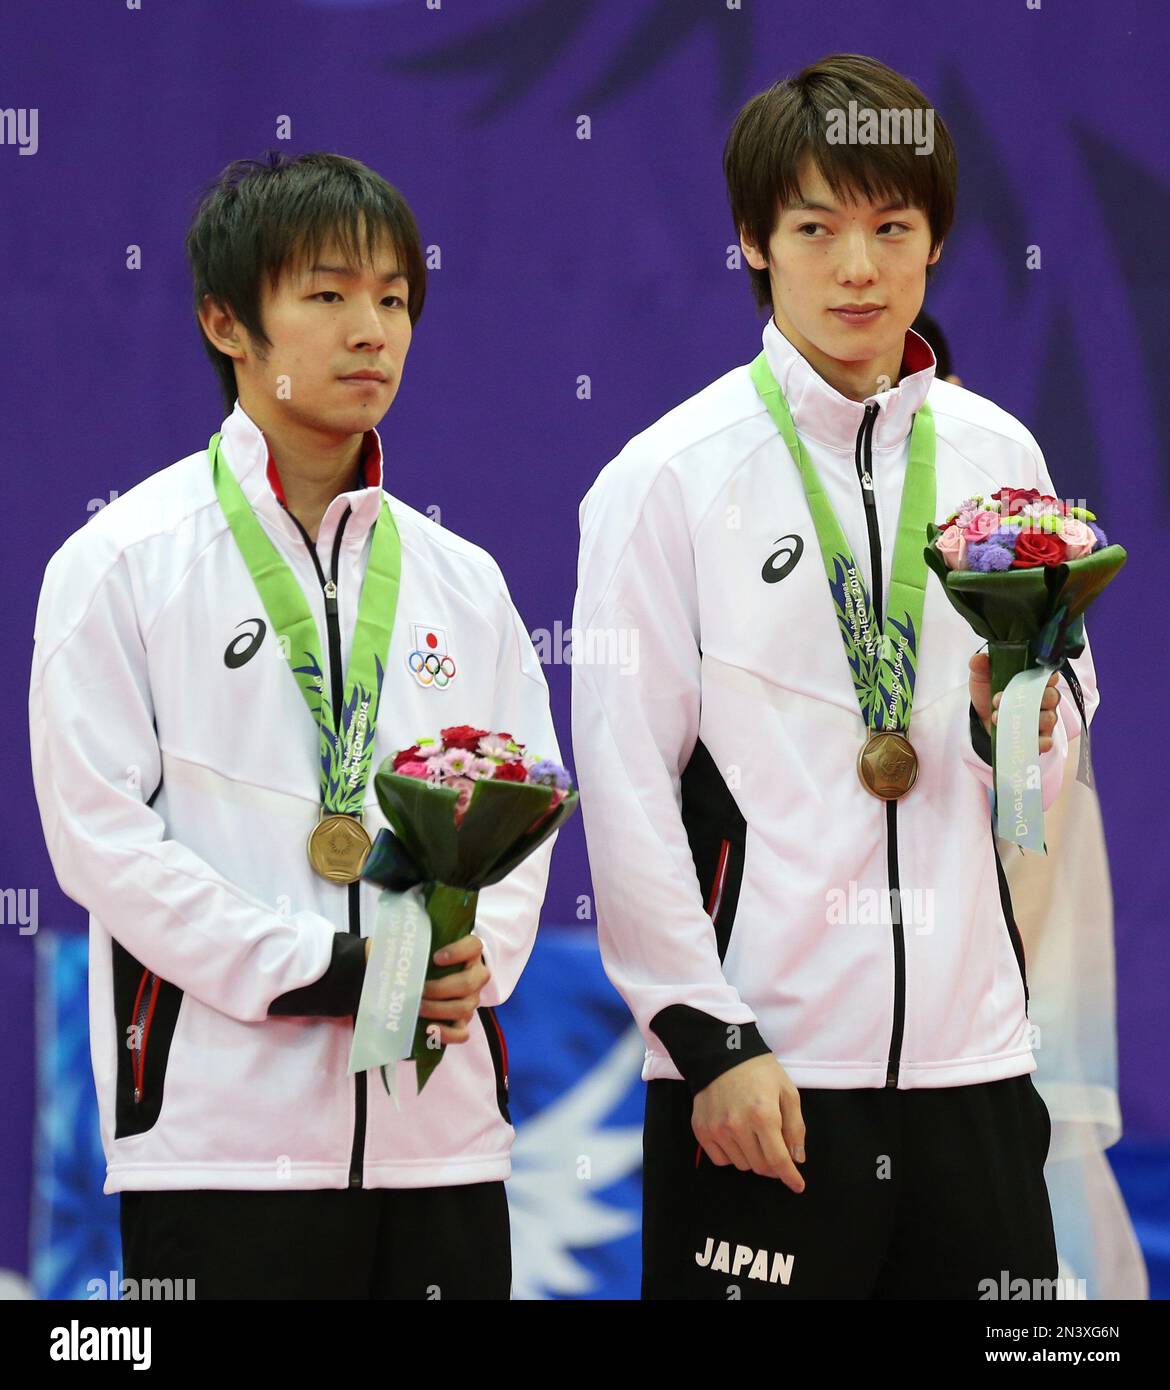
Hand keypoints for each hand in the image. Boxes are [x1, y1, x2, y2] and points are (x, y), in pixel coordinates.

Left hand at [417, 933, 490, 1046]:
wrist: (428, 976)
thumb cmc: (424, 957)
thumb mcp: (419, 946)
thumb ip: (407, 943)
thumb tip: (380, 946)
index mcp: (470, 952)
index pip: (473, 946)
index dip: (458, 952)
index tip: (436, 958)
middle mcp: (476, 975)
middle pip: (467, 983)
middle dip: (440, 989)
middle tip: (419, 990)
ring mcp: (472, 1000)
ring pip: (464, 1008)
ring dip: (438, 1010)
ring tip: (417, 1008)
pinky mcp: (464, 1021)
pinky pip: (462, 1033)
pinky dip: (446, 1033)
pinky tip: (429, 1029)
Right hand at [692, 1054, 805, 1191]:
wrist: (721, 1054)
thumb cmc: (760, 1072)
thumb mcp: (787, 1092)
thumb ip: (796, 1127)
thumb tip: (797, 1158)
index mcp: (763, 1115)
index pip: (778, 1160)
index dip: (790, 1177)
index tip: (798, 1186)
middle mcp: (738, 1125)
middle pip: (761, 1166)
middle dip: (773, 1164)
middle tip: (776, 1150)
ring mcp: (717, 1129)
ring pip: (742, 1165)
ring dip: (753, 1158)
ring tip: (753, 1135)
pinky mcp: (701, 1130)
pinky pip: (720, 1160)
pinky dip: (732, 1155)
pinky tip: (736, 1138)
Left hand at [968, 652, 1060, 751]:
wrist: (980, 718)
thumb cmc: (988, 693)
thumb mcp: (981, 677)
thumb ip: (980, 666)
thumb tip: (978, 658)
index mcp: (1033, 679)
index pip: (1049, 675)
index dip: (1048, 676)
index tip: (1037, 677)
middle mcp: (1042, 697)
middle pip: (1052, 696)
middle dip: (1031, 698)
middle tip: (1002, 699)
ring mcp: (1042, 717)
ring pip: (1049, 717)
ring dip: (1027, 719)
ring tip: (999, 718)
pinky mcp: (1038, 736)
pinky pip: (1047, 739)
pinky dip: (1042, 741)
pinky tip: (1034, 741)